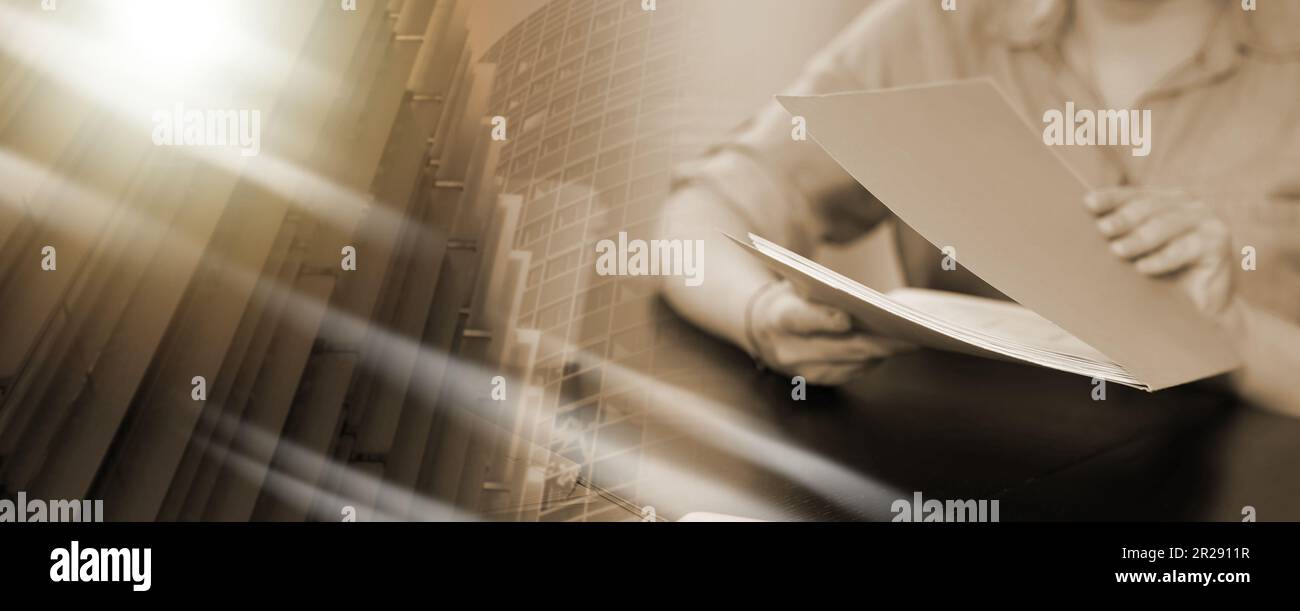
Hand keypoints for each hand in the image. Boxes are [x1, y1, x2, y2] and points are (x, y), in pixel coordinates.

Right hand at [748, 281, 911, 384]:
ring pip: (850, 363)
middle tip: (909, 333)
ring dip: (881, 353)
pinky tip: (891, 350)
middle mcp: (788, 350)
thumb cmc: (788, 300)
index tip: (849, 318)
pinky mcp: (816, 381)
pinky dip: (872, 361)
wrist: (760, 330)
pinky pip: (850, 373)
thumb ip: (820, 292)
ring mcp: (802, 370)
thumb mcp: (795, 286)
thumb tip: (862, 303)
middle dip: (876, 341)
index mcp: (778, 319)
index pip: (801, 320)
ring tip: (909, 341)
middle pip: (838, 347)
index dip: (824, 320)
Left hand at [1085, 187, 1236, 321]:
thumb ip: (1119, 236)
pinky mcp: (1218, 242)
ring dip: (1140, 238)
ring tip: (1117, 251)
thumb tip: (1080, 233)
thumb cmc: (1162, 277)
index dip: (1110, 198)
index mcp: (1164, 200)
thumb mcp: (1138, 253)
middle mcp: (1186, 204)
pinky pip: (1186, 248)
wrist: (1200, 309)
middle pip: (1149, 207)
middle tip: (1102, 229)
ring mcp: (1206, 220)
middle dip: (1124, 218)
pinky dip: (1162, 259)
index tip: (1087, 204)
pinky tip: (1143, 268)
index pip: (1132, 195)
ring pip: (1166, 225)